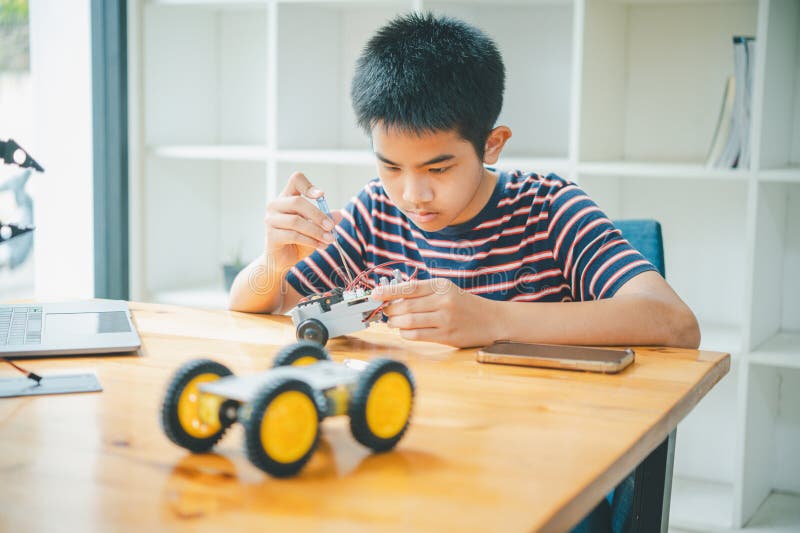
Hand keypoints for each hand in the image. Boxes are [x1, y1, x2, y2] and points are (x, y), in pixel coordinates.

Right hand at [264, 172, 342, 269]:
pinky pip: (293, 235)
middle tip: (331, 226)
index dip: (308, 186)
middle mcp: (276, 205)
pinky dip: (310, 241)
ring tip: (329, 239)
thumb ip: (326, 220)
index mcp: (287, 197)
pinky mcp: (271, 235)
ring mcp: (271, 220)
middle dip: (318, 215)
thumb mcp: (316, 228)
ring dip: (316, 231)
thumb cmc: (299, 240)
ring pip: (296, 221)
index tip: (321, 195)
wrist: (283, 260)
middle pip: (297, 202)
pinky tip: (320, 245)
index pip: (295, 181)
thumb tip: (338, 214)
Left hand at [371, 278, 501, 347]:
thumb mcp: (446, 290)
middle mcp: (443, 301)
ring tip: (392, 321)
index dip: (388, 291)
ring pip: (409, 321)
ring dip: (395, 322)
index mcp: (441, 286)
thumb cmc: (464, 304)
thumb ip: (423, 292)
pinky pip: (417, 335)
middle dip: (389, 309)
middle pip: (406, 305)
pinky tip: (404, 331)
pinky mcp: (446, 336)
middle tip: (384, 311)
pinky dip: (405, 333)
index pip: (409, 287)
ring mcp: (445, 320)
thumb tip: (393, 297)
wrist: (491, 320)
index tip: (374, 294)